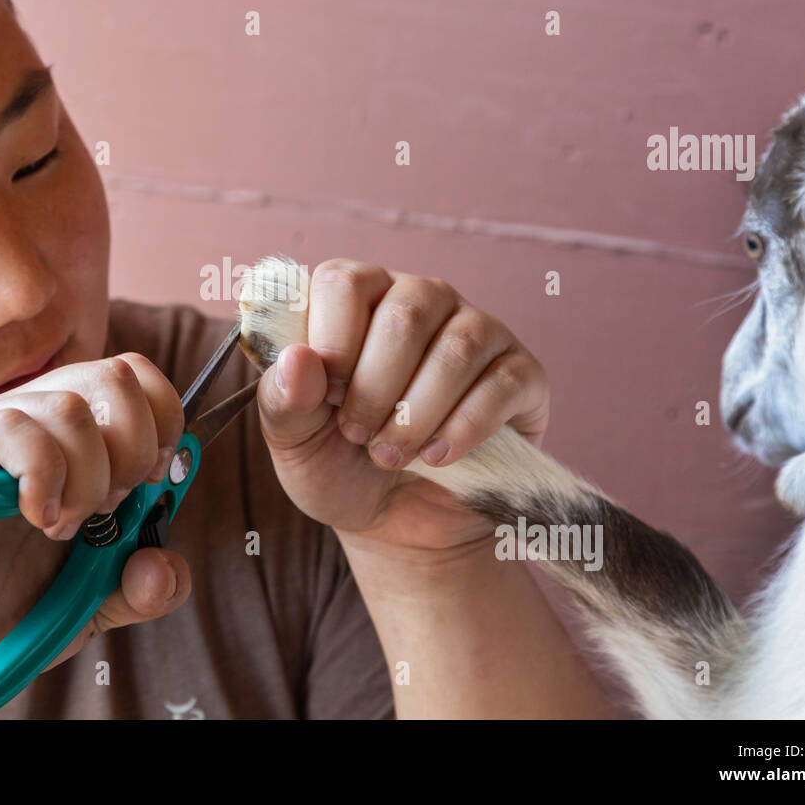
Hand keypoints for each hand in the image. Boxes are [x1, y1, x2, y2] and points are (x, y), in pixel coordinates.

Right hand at [0, 353, 191, 692]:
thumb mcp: (87, 607)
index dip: (164, 420)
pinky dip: (43, 478)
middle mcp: (28, 422)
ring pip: (68, 406)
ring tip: (64, 529)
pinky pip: (11, 430)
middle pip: (113, 376)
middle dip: (135, 446)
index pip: (133, 377)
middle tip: (108, 507)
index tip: (150, 482)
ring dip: (89, 475)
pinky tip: (38, 521)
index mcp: (67, 439)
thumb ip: (139, 589)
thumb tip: (165, 565)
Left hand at [254, 259, 549, 555]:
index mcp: (358, 298)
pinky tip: (436, 458)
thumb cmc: (339, 466)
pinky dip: (463, 429)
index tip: (326, 395)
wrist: (397, 524)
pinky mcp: (521, 374)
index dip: (332, 341)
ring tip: (390, 456)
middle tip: (356, 435)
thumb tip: (297, 359)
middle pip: (404, 314)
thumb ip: (284, 400)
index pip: (343, 280)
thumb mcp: (294, 442)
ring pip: (457, 349)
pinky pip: (502, 385)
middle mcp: (421, 299)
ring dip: (415, 415)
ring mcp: (477, 331)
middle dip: (373, 389)